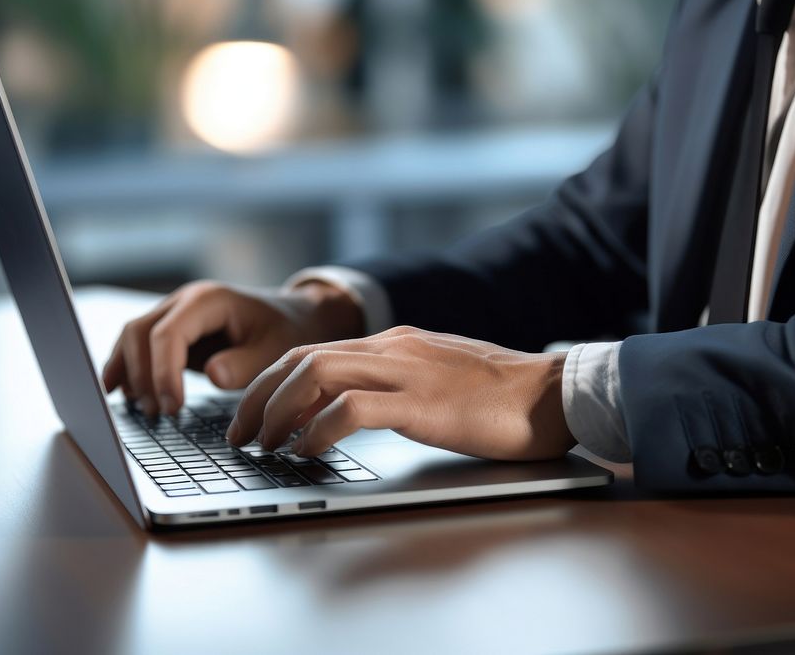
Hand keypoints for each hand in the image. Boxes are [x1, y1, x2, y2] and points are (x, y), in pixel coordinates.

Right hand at [102, 280, 363, 415]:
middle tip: (159, 413)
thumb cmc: (285, 331)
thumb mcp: (276, 349)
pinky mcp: (170, 332)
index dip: (163, 372)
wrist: (291, 316)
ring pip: (131, 338)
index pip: (167, 333)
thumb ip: (245, 363)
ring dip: (130, 374)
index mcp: (208, 300)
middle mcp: (183, 302)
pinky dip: (126, 369)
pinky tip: (121, 394)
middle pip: (138, 332)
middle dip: (142, 375)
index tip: (173, 407)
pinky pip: (136, 346)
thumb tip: (213, 375)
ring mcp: (173, 314)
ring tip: (147, 411)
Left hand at [226, 326, 574, 460]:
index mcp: (397, 342)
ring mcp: (407, 371)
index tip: (253, 412)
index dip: (272, 380)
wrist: (554, 393)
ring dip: (277, 411)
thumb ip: (399, 382)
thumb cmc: (502, 394)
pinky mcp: (422, 404)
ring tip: (262, 444)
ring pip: (316, 375)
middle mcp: (394, 347)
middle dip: (259, 396)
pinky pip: (351, 409)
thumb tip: (354, 406)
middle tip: (240, 433)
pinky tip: (306, 451)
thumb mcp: (439, 377)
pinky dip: (317, 430)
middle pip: (302, 359)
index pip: (314, 350)